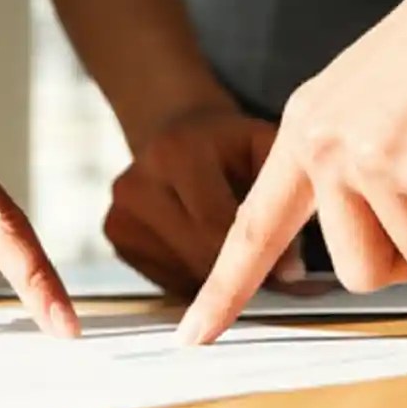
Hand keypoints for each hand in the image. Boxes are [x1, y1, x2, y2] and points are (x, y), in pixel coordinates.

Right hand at [103, 108, 313, 295]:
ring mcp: (119, 210)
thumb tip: (291, 273)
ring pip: (183, 274)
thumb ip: (286, 198)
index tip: (292, 273)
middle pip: (198, 255)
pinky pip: (164, 280)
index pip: (218, 224)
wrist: (174, 127)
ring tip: (236, 252)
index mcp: (176, 151)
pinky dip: (194, 278)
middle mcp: (136, 181)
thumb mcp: (264, 147)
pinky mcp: (114, 233)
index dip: (258, 253)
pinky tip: (206, 251)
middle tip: (274, 273)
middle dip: (240, 270)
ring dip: (217, 278)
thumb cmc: (230, 143)